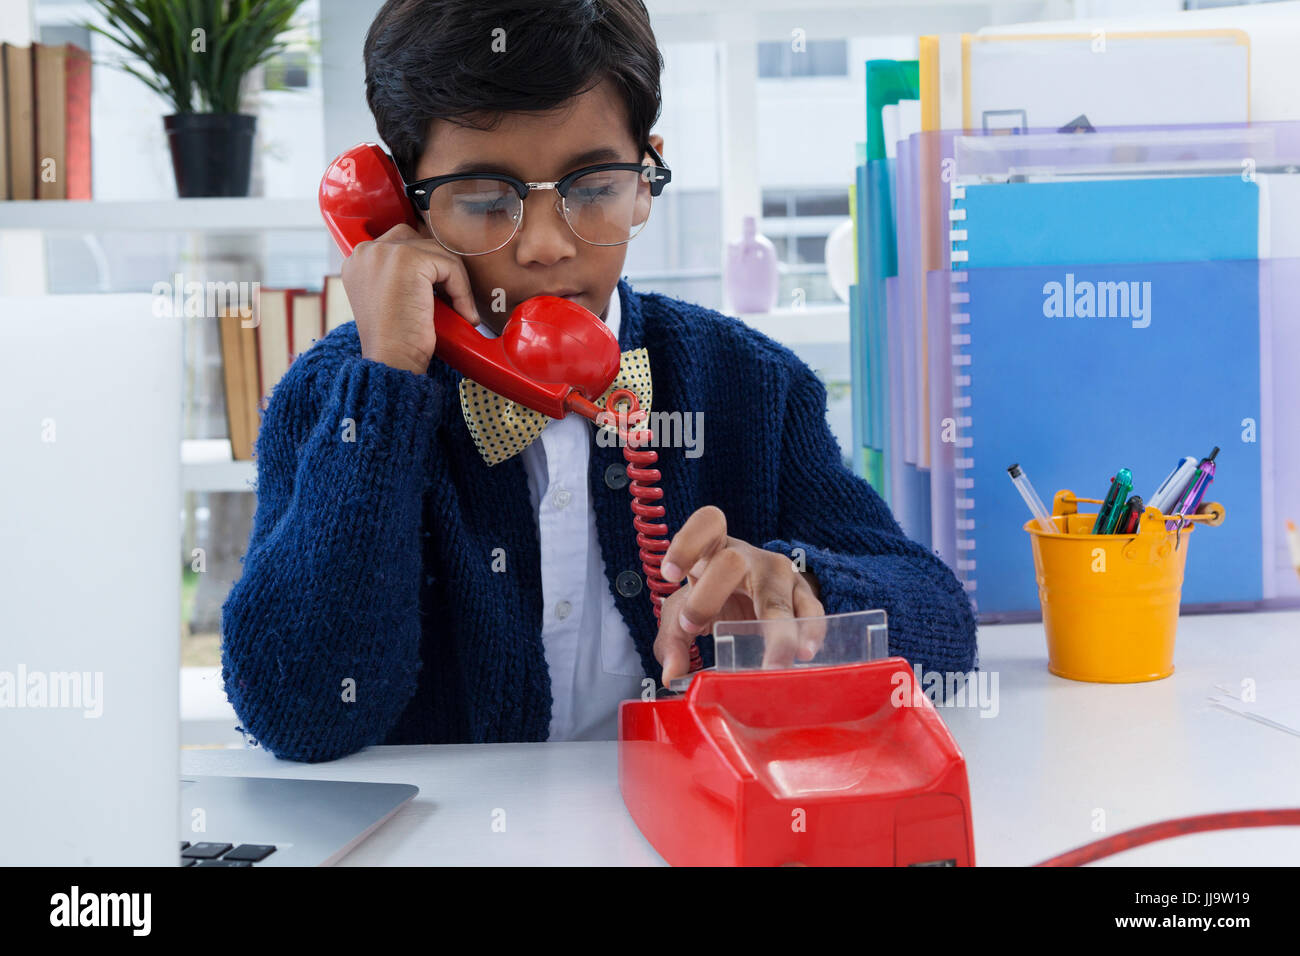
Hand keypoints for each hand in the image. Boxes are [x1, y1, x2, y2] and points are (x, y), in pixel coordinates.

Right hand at [340, 222, 481, 374]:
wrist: (391, 361)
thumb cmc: (395, 341)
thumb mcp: (390, 298)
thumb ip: (401, 275)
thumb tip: (437, 264)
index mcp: (358, 261)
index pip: (401, 244)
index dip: (426, 268)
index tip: (438, 295)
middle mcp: (365, 251)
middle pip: (419, 241)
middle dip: (439, 269)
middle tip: (451, 299)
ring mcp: (384, 252)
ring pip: (437, 253)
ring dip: (454, 281)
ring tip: (458, 310)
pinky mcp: (407, 260)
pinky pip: (450, 265)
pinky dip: (461, 290)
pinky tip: (462, 313)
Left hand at [655, 506, 824, 683]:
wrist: (750, 599)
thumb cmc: (713, 598)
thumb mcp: (684, 614)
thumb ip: (672, 641)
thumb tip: (671, 675)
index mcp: (715, 548)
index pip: (707, 524)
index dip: (686, 544)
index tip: (669, 573)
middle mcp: (748, 556)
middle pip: (732, 562)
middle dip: (711, 595)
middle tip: (694, 628)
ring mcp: (780, 573)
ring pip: (776, 594)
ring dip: (776, 631)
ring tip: (773, 664)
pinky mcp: (803, 594)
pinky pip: (811, 610)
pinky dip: (810, 631)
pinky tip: (805, 654)